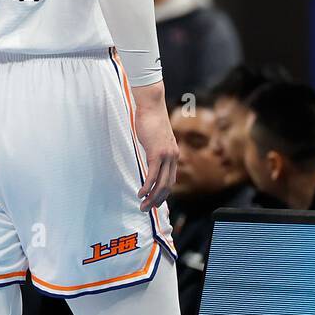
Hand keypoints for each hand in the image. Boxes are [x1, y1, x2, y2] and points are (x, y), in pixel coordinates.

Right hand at [130, 84, 178, 211]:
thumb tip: (148, 158)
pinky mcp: (157, 153)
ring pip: (161, 184)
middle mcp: (173, 157)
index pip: (170, 180)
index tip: (154, 201)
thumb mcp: (154, 139)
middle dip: (157, 200)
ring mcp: (166, 156)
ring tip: (143, 205)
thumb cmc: (150, 120)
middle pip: (168, 186)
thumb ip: (154, 150)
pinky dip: (147, 187)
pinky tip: (140, 193)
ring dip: (152, 197)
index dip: (163, 193)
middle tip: (147, 208)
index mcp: (173, 155)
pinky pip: (152, 175)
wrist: (151, 106)